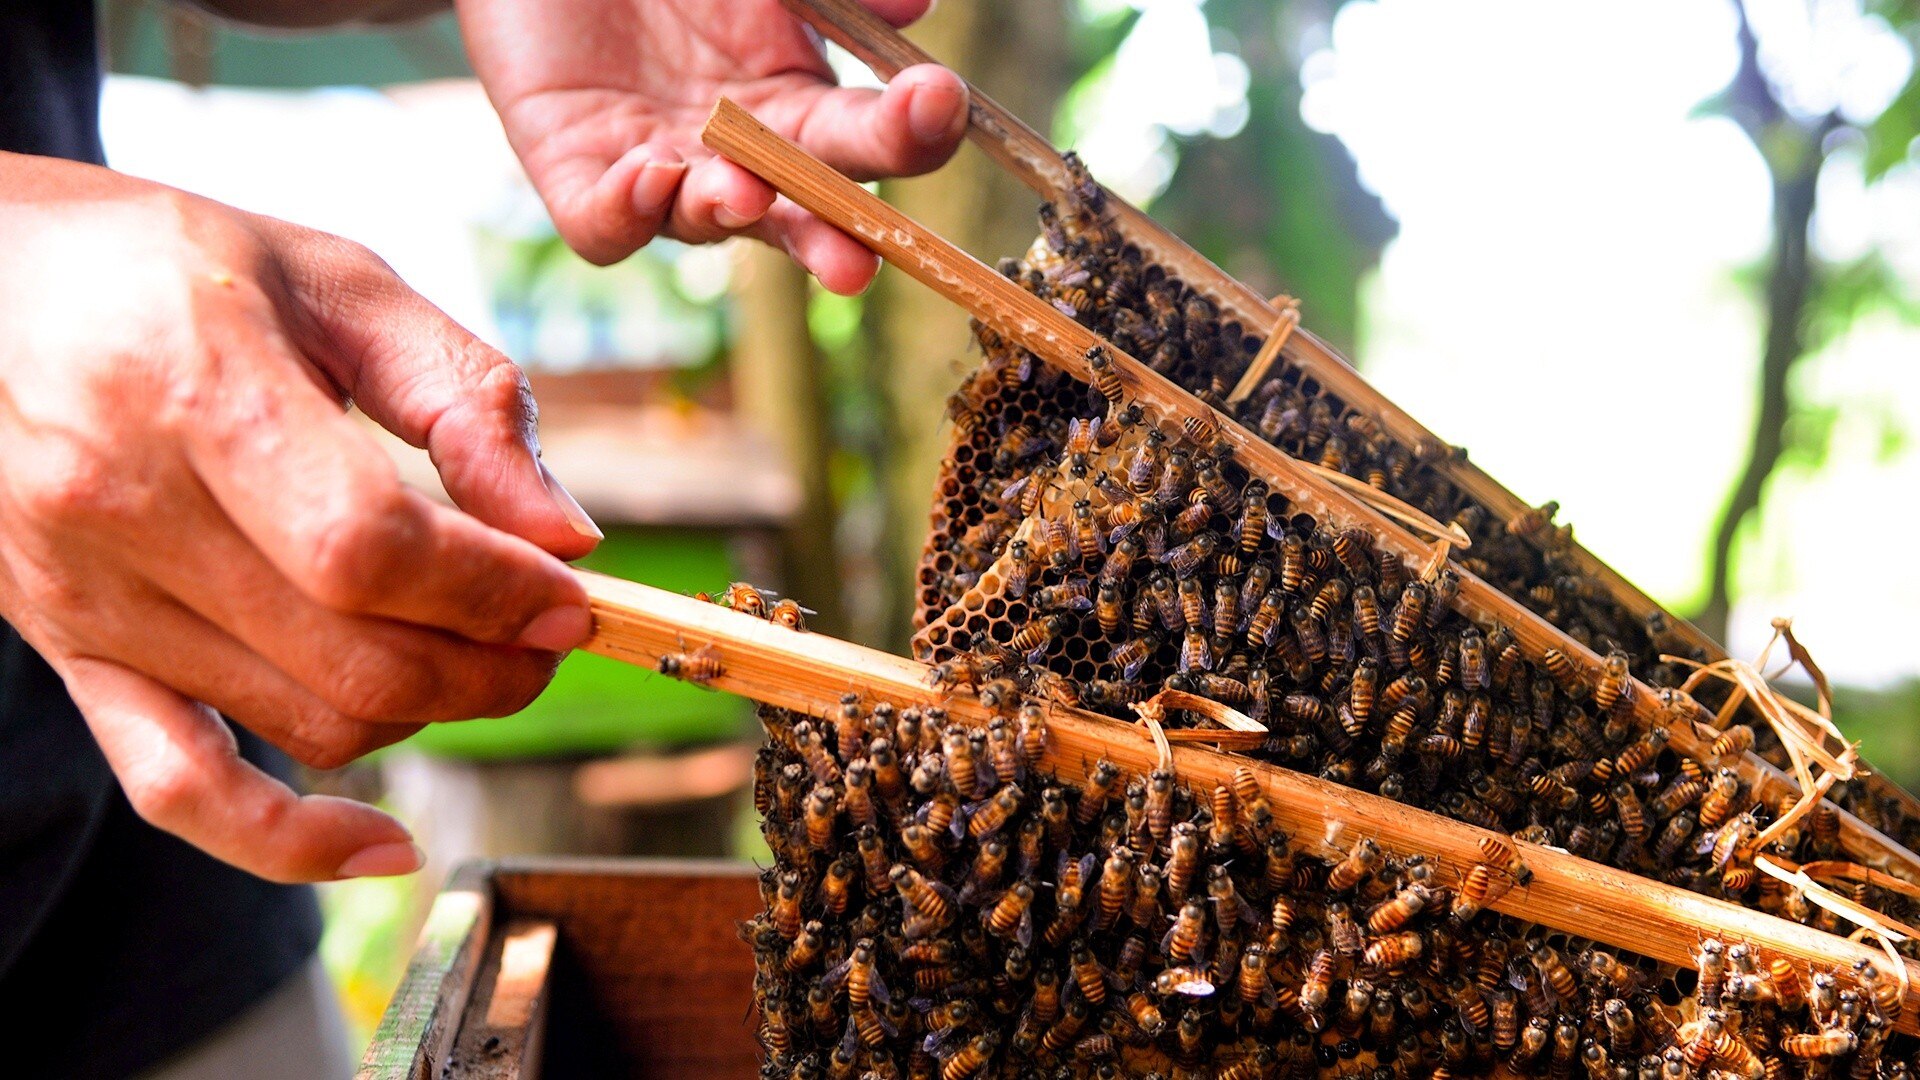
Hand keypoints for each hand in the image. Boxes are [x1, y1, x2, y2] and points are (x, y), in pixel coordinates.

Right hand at [0, 154, 602, 882]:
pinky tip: (386, 845)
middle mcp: (123, 506)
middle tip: (548, 631)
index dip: (495, 591)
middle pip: (354, 653)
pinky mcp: (73, 654)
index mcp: (200, 387)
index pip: (371, 547)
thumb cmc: (178, 266)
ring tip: (482, 658)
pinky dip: (288, 843)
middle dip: (492, 665)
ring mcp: (87, 597)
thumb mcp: (338, 282)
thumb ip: (465, 399)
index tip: (572, 595)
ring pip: (305, 720)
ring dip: (430, 715)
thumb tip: (567, 535)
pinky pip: (180, 791)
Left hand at [457, 0, 968, 291]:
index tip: (942, 102)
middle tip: (862, 257)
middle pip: (804, 208)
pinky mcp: (574, 175)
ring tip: (745, 193)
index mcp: (794, 96)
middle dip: (837, 234)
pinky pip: (605, 226)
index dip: (909, 131)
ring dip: (734, 216)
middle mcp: (737, 149)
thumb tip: (916, 6)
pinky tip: (652, 174)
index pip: (868, 138)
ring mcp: (658, 167)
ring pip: (709, 225)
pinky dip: (629, 214)